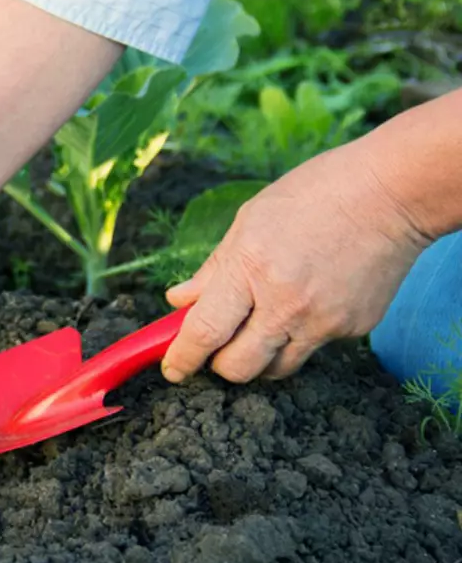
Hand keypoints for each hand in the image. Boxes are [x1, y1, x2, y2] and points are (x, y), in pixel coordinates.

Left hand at [161, 139, 429, 383]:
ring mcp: (322, 320)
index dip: (182, 358)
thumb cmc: (314, 195)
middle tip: (217, 347)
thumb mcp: (249, 221)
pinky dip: (299, 335)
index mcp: (249, 268)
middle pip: (238, 368)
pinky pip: (312, 347)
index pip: (204, 332)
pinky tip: (308, 300)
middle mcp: (284, 303)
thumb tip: (179, 301)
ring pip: (276, 368)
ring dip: (258, 358)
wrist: (390, 194)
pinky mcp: (351, 329)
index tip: (173, 369)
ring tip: (260, 325)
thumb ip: (214, 269)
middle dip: (219, 365)